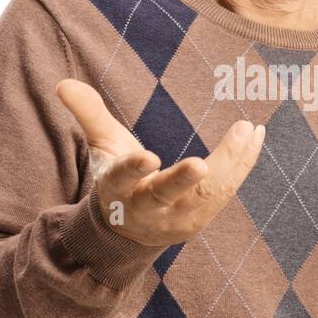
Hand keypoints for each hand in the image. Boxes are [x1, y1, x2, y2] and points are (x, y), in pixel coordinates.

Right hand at [55, 78, 264, 246]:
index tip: (147, 157)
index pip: (121, 180)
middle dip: (183, 180)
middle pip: (165, 196)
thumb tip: (63, 84)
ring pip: (206, 194)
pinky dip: (242, 163)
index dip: (132, 169)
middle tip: (201, 163)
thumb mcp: (102, 148)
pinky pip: (226, 190)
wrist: (130, 233)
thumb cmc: (118, 181)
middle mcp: (147, 210)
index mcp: (117, 192)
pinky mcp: (201, 220)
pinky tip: (255, 136)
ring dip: (229, 163)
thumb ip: (89, 115)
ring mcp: (177, 219)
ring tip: (248, 130)